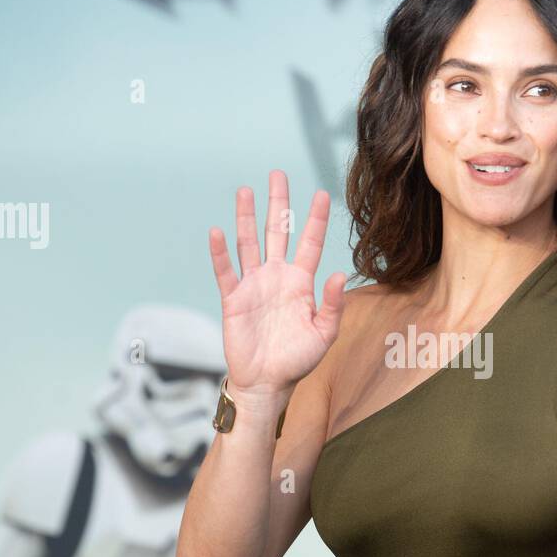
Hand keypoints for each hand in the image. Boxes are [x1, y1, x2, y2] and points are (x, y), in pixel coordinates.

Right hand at [209, 170, 346, 404]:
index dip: (315, 219)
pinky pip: (225, 271)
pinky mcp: (234, 298)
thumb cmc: (298, 359)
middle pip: (277, 232)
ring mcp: (253, 285)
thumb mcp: (324, 334)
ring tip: (245, 191)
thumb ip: (333, 305)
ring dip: (247, 217)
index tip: (322, 194)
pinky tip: (217, 231)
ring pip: (249, 243)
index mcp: (301, 282)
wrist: (267, 382)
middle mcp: (276, 276)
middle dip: (278, 203)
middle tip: (278, 174)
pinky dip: (220, 252)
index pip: (309, 243)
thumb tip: (340, 274)